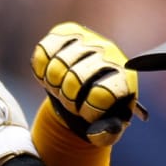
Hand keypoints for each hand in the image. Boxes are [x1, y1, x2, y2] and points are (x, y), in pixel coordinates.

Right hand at [31, 22, 148, 146]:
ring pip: (57, 64)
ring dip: (53, 83)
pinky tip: (49, 75)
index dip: (87, 109)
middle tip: (70, 101)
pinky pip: (44, 49)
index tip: (86, 114)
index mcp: (124, 78)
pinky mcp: (68, 32)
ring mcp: (88, 39)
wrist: (82, 92)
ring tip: (61, 88)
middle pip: (75, 78)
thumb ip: (107, 133)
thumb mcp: (105, 129)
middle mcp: (109, 52)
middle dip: (67, 97)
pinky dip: (41, 67)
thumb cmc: (96, 113)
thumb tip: (107, 126)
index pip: (101, 94)